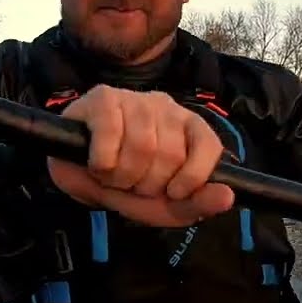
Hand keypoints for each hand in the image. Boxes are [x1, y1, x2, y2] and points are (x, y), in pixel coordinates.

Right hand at [46, 86, 233, 227]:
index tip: (172, 192)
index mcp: (185, 126)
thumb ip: (195, 204)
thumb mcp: (161, 205)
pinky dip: (102, 163)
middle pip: (170, 153)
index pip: (208, 145)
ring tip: (112, 176)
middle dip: (147, 184)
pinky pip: (110, 135)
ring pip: (141, 146)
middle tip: (130, 184)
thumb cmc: (124, 183)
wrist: (74, 174)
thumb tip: (227, 197)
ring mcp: (133, 98)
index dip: (192, 177)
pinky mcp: (102, 98)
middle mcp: (163, 106)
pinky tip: (97, 164)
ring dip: (122, 176)